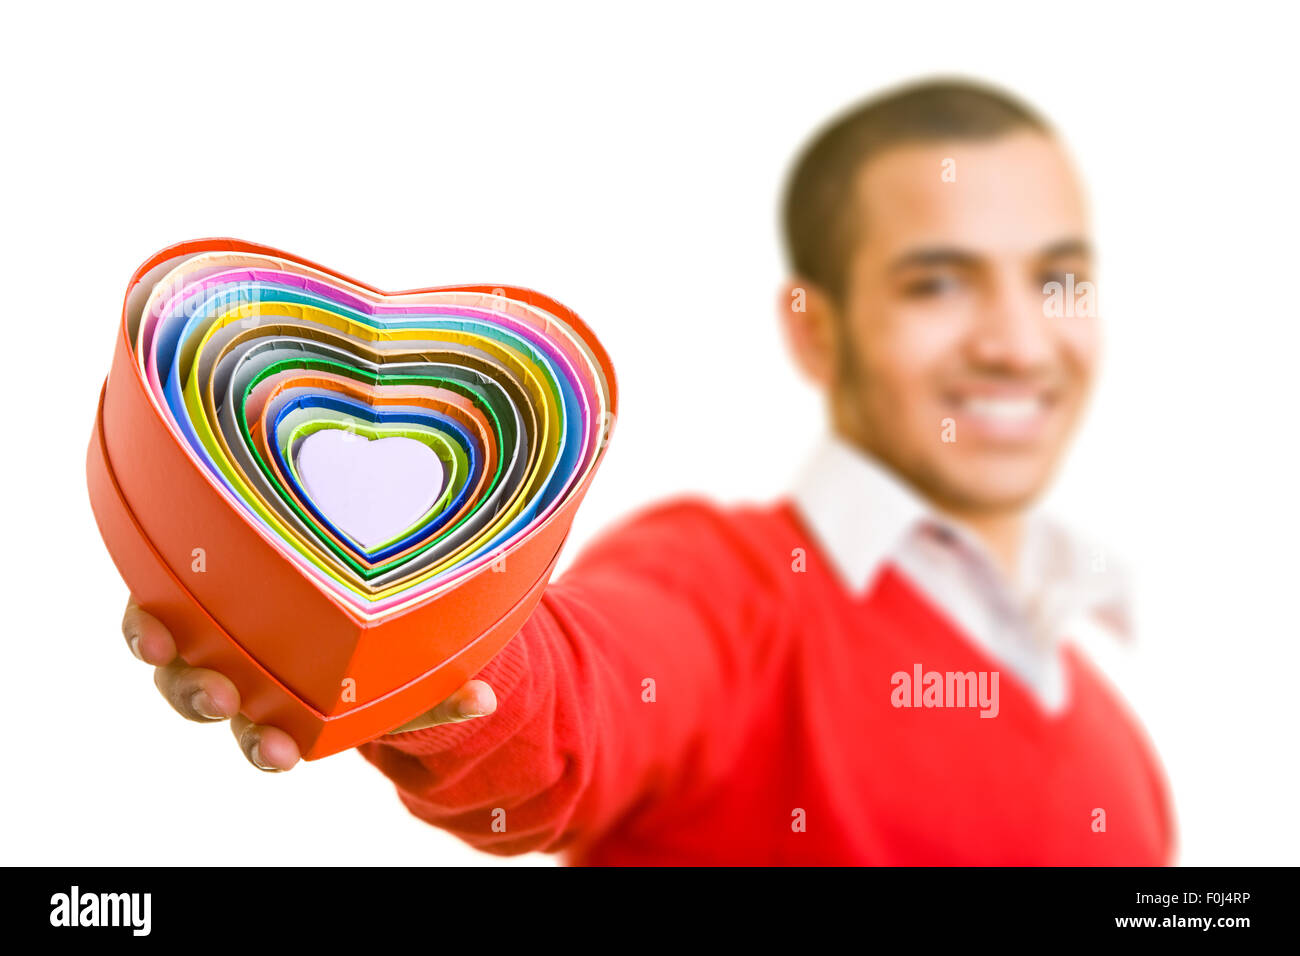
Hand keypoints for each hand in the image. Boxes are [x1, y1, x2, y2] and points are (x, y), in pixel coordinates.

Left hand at [121, 598, 497, 770]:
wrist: (329, 605)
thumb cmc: (366, 656)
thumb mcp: (404, 679)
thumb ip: (438, 694)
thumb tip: (485, 696)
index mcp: (277, 707)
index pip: (260, 737)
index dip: (261, 748)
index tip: (281, 754)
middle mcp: (229, 672)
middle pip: (195, 697)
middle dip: (201, 701)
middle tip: (224, 699)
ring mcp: (202, 628)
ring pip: (166, 649)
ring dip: (158, 651)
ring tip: (158, 643)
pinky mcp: (190, 581)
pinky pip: (157, 587)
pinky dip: (150, 589)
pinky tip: (161, 566)